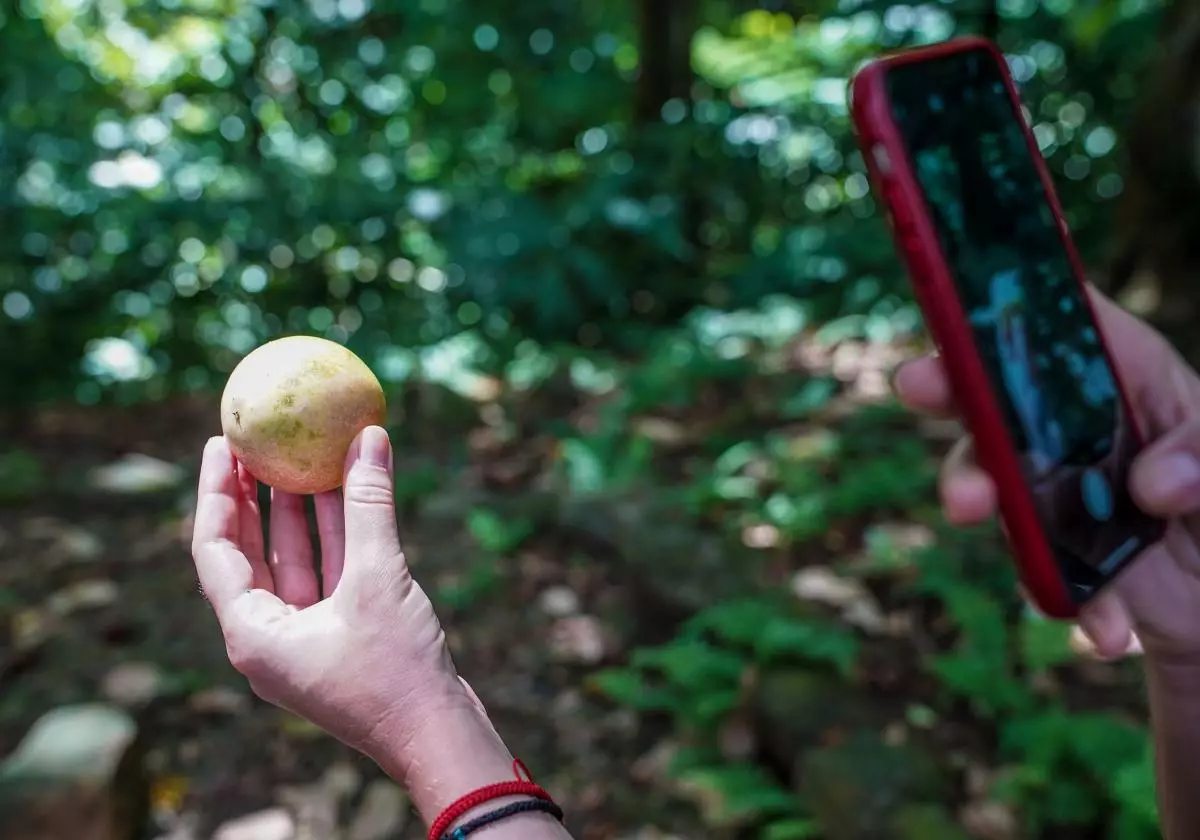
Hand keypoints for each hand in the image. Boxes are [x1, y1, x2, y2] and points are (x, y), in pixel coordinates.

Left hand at [189, 426, 469, 756]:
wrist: (438, 735)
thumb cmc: (398, 670)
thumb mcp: (379, 578)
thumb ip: (369, 506)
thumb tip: (368, 436)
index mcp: (252, 635)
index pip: (215, 550)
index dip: (217, 492)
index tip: (223, 443)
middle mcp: (268, 637)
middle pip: (248, 552)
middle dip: (253, 495)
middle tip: (254, 442)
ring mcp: (304, 638)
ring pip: (293, 560)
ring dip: (299, 510)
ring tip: (300, 453)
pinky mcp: (339, 637)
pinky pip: (328, 574)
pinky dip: (336, 535)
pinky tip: (348, 491)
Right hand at [893, 287, 1199, 664]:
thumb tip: (1151, 485)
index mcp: (1124, 372)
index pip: (1055, 323)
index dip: (999, 309)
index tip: (962, 307)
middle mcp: (1075, 423)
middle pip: (996, 390)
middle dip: (951, 386)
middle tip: (917, 385)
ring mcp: (1056, 487)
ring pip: (993, 477)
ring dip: (974, 491)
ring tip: (974, 512)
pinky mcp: (1055, 552)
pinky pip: (1035, 569)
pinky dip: (1060, 598)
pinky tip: (1106, 630)